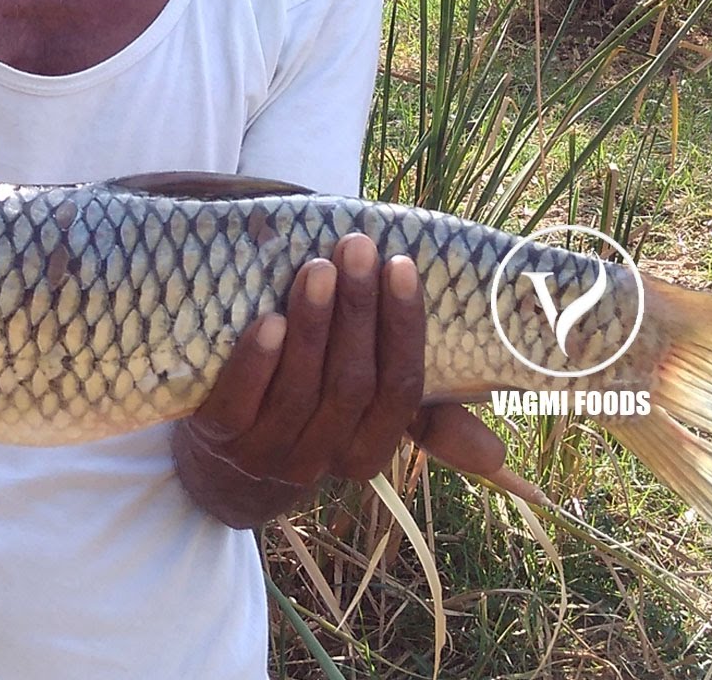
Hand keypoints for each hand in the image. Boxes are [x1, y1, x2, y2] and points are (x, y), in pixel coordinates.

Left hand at [172, 234, 505, 527]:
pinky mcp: (215, 440)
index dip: (403, 328)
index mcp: (366, 455)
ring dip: (313, 325)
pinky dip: (255, 362)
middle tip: (357, 247)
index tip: (401, 264)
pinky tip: (268, 319)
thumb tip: (497, 455)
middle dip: (358, 312)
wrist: (222, 456)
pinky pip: (237, 404)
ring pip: (299, 391)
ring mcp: (264, 454)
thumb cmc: (310, 404)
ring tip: (317, 265)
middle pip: (351, 386)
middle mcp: (319, 463)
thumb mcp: (365, 414)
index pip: (399, 392)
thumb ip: (425, 418)